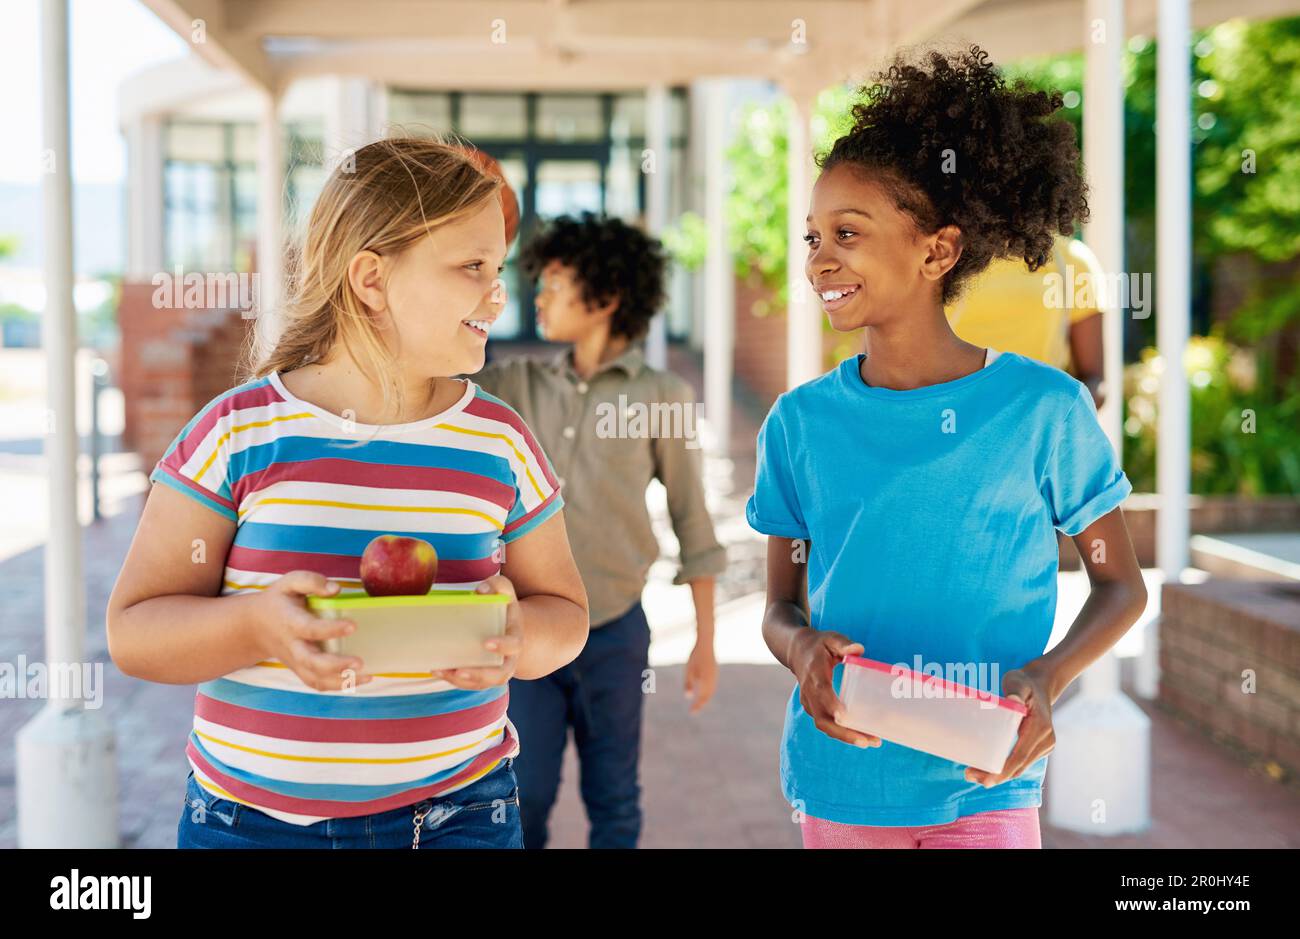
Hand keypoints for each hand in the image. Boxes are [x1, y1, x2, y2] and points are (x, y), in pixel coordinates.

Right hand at [251, 570, 370, 690]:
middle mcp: (293, 646)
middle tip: (360, 662)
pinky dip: (337, 687)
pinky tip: (359, 681)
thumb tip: (336, 589)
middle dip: (336, 665)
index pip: (310, 628)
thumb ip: (311, 581)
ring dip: (341, 682)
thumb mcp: (289, 583)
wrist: (254, 626)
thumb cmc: (279, 600)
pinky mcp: (300, 670)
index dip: (331, 629)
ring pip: (315, 679)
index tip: (353, 626)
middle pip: (311, 662)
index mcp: (290, 622)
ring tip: (367, 676)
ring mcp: (296, 661)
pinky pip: (317, 684)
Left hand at [430, 574, 521, 688]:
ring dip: (461, 681)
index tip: (486, 643)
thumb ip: (497, 586)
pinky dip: (453, 679)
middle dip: (480, 675)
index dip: (502, 646)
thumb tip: (481, 590)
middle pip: (500, 675)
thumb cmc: (504, 607)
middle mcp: (509, 659)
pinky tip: (437, 670)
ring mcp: (496, 670)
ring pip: (482, 683)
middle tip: (460, 671)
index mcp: (516, 637)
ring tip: (441, 670)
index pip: (514, 645)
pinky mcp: (483, 675)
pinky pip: (470, 683)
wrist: (510, 627)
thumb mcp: (505, 592)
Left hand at [684, 641, 717, 713]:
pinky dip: (708, 692)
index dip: (697, 706)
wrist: (706, 643)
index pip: (702, 697)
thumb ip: (689, 684)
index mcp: (706, 681)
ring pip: (711, 691)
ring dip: (705, 698)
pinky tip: (703, 692)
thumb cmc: (695, 656)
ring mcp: (715, 676)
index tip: (692, 713)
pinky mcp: (715, 672)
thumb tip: (688, 697)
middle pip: (708, 696)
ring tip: (699, 703)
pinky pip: (712, 686)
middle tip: (694, 710)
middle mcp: (713, 680)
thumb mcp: (689, 670)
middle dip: (701, 703)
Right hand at [790, 630, 879, 747]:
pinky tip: (861, 736)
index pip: (821, 692)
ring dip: (845, 736)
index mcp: (814, 674)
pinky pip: (826, 724)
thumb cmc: (819, 645)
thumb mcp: (831, 639)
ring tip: (870, 741)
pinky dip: (841, 732)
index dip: (831, 705)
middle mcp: (809, 692)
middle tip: (868, 741)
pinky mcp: (812, 708)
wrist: (796, 651)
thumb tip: (859, 649)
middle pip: (823, 719)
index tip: (845, 716)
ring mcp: (809, 702)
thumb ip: (844, 644)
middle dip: (844, 733)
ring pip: (824, 725)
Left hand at [964, 667, 1054, 786]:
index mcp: (1040, 728)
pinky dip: (1006, 768)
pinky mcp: (1039, 747)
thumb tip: (1014, 702)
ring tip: (974, 775)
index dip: (1003, 771)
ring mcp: (1044, 745)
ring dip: (999, 775)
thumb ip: (1016, 691)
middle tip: (969, 776)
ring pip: (1020, 767)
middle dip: (996, 776)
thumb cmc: (1025, 682)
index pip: (1020, 756)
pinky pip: (1021, 762)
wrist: (1040, 683)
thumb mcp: (1018, 681)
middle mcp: (1045, 740)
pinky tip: (988, 769)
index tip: (985, 780)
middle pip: (1018, 766)